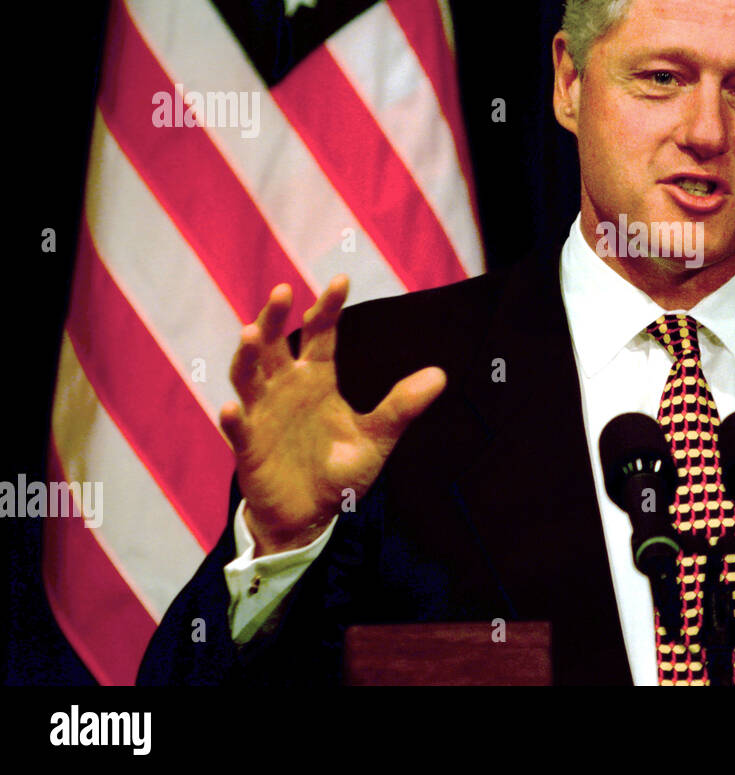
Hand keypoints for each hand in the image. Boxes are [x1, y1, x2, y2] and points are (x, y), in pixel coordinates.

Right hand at [219, 275, 445, 555]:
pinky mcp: (249, 448)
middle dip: (276, 317)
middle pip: (276, 343)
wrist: (310, 517)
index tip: (341, 280)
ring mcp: (263, 414)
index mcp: (317, 378)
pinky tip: (231, 409)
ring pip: (248, 377)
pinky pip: (238, 430)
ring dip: (248, 355)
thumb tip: (441, 374)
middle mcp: (286, 387)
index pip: (322, 333)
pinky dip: (233, 419)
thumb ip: (402, 406)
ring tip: (251, 332)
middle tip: (284, 291)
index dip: (329, 307)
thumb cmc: (339, 471)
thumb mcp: (377, 438)